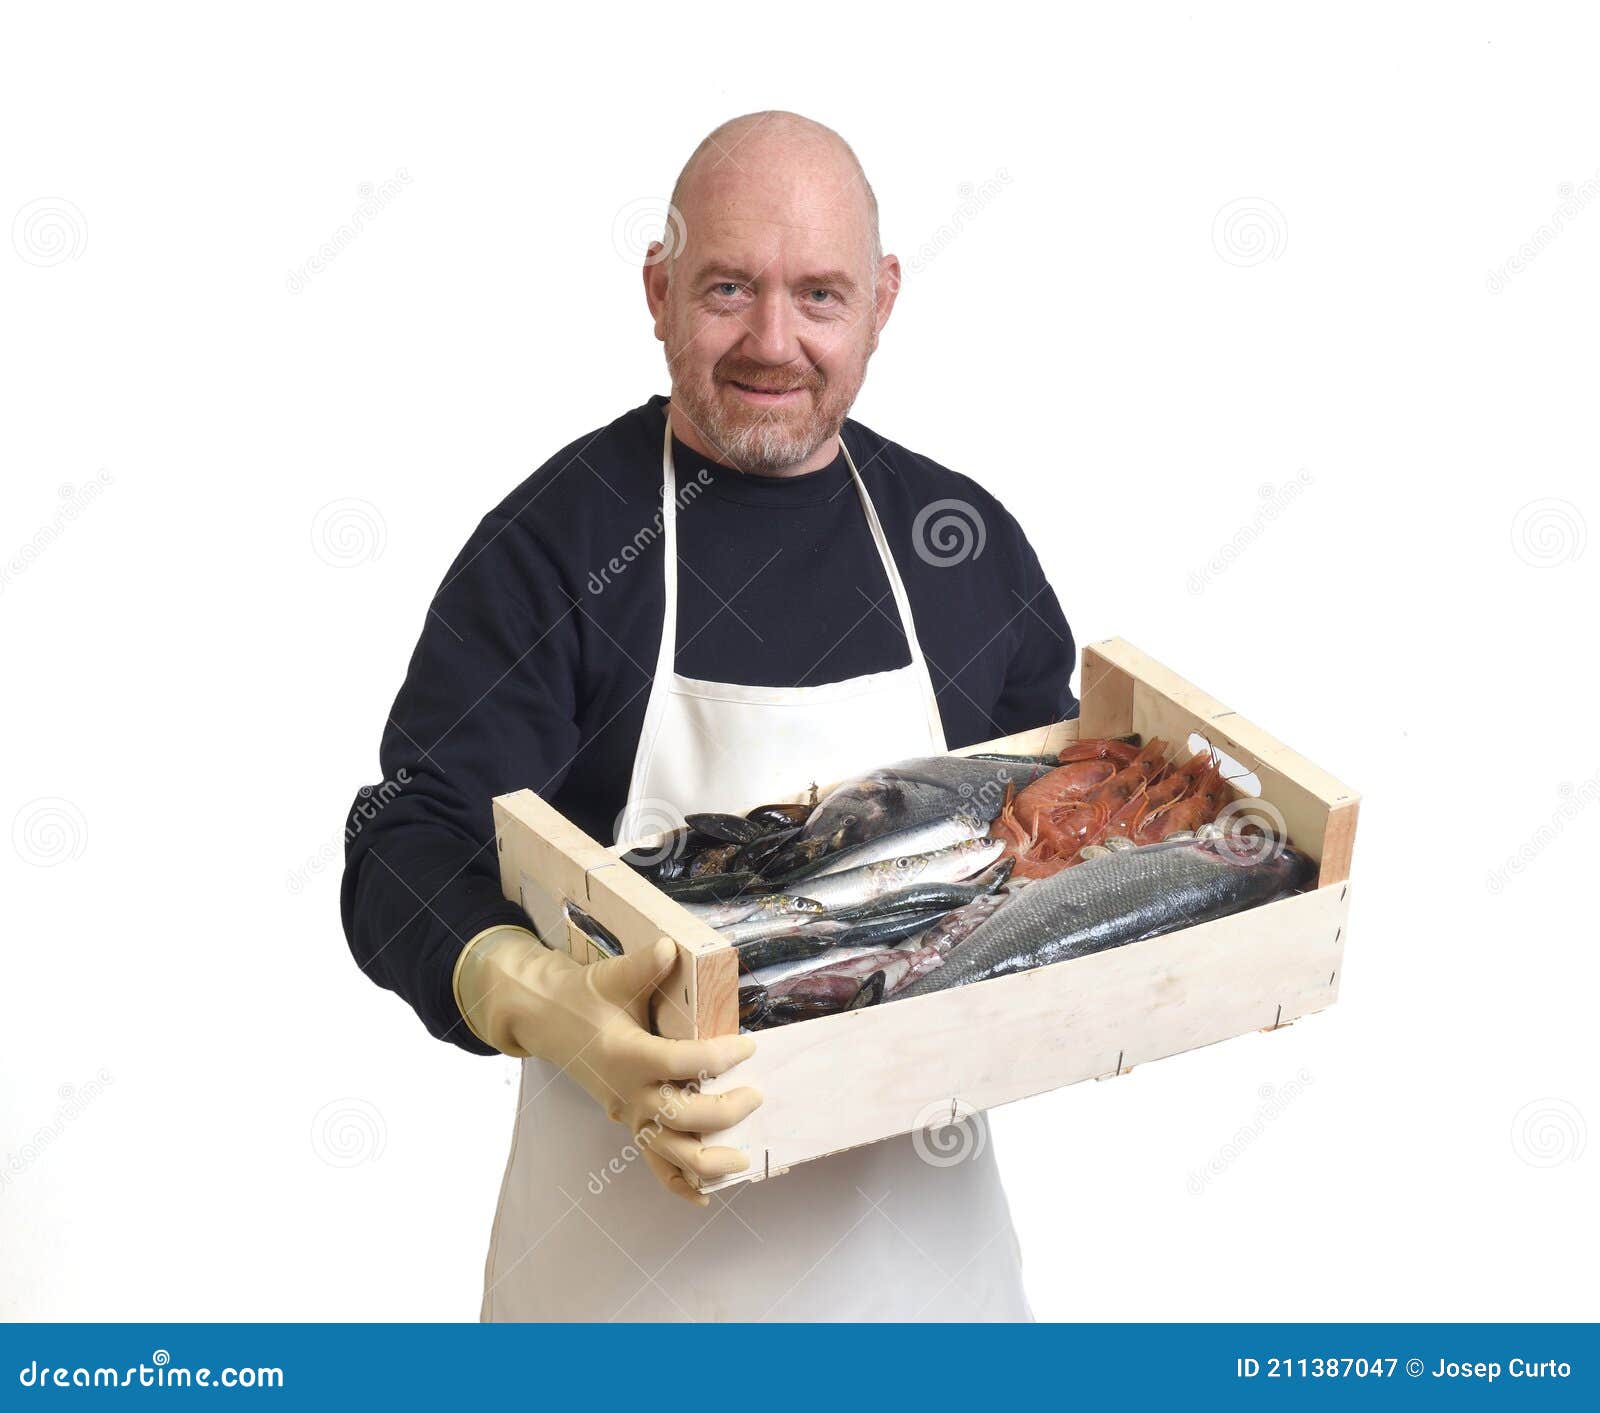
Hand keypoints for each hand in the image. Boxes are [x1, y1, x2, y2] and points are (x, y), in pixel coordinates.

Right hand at [455, 928, 761, 1204]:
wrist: (549, 1021)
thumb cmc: (585, 997)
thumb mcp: (611, 976)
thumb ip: (642, 965)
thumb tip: (668, 947)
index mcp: (627, 1053)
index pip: (679, 1062)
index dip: (717, 1058)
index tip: (748, 1046)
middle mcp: (629, 1091)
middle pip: (679, 1116)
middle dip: (723, 1113)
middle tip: (757, 1095)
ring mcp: (629, 1112)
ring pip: (667, 1152)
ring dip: (706, 1162)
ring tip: (742, 1161)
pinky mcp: (630, 1121)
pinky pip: (653, 1160)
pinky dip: (677, 1183)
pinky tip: (704, 1196)